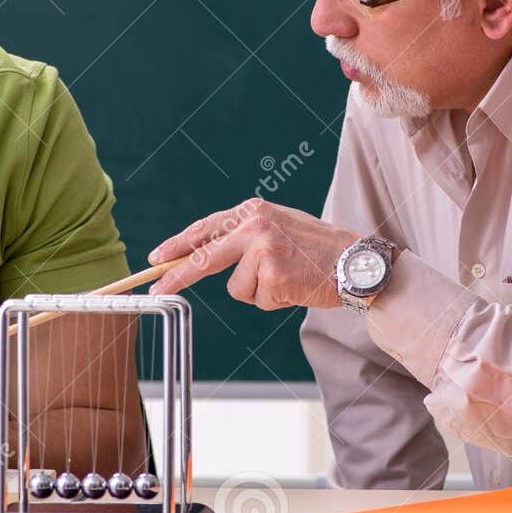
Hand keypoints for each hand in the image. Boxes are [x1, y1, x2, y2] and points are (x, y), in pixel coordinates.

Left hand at [147, 198, 359, 309]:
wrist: (355, 260)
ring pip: (236, 289)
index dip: (178, 244)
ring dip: (258, 291)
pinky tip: (295, 286)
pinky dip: (274, 301)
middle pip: (203, 258)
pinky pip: (258, 300)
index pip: (205, 228)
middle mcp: (254, 227)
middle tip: (155, 289)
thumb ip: (244, 235)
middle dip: (176, 277)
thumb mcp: (277, 225)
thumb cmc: (316, 247)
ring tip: (286, 277)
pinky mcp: (274, 276)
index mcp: (252, 211)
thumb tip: (201, 254)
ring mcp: (263, 251)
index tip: (156, 258)